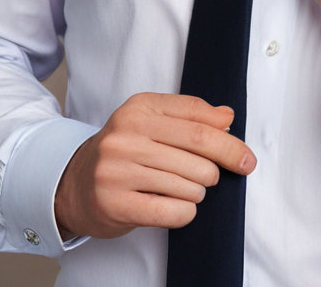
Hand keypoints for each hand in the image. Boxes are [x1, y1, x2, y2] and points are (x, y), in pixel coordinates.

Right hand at [53, 92, 256, 238]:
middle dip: (217, 167)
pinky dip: (185, 212)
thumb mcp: (150, 120)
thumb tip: (227, 117)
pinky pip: (171, 211)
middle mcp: (126, 135)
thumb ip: (190, 115)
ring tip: (188, 190)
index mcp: (139, 108)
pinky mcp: (115, 203)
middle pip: (198, 150)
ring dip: (198, 192)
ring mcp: (118, 169)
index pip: (197, 118)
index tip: (246, 157)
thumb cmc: (123, 151)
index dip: (228, 140)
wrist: (74, 184)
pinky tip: (180, 207)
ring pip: (189, 183)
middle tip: (213, 176)